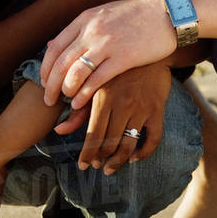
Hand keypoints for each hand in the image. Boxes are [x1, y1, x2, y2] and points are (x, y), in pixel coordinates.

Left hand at [40, 0, 176, 108]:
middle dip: (51, 85)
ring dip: (66, 91)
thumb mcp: (104, 14)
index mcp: (86, 19)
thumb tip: (52, 43)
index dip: (46, 68)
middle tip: (49, 100)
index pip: (55, 47)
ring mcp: (107, 44)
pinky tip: (79, 103)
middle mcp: (92, 30)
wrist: (169, 14)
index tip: (44, 82)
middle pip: (60, 62)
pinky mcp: (124, 58)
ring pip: (75, 73)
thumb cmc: (137, 16)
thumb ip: (80, 29)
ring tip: (66, 101)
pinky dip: (84, 94)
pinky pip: (96, 80)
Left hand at [54, 63, 170, 173]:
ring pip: (129, 145)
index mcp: (103, 98)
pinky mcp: (157, 109)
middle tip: (97, 165)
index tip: (83, 165)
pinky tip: (135, 157)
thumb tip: (59, 130)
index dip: (87, 154)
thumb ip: (78, 110)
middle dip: (101, 159)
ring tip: (111, 168)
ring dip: (118, 161)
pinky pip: (153, 139)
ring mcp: (141, 108)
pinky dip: (144, 153)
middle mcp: (122, 104)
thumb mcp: (94, 85)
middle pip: (109, 143)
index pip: (93, 135)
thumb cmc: (115, 70)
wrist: (146, 49)